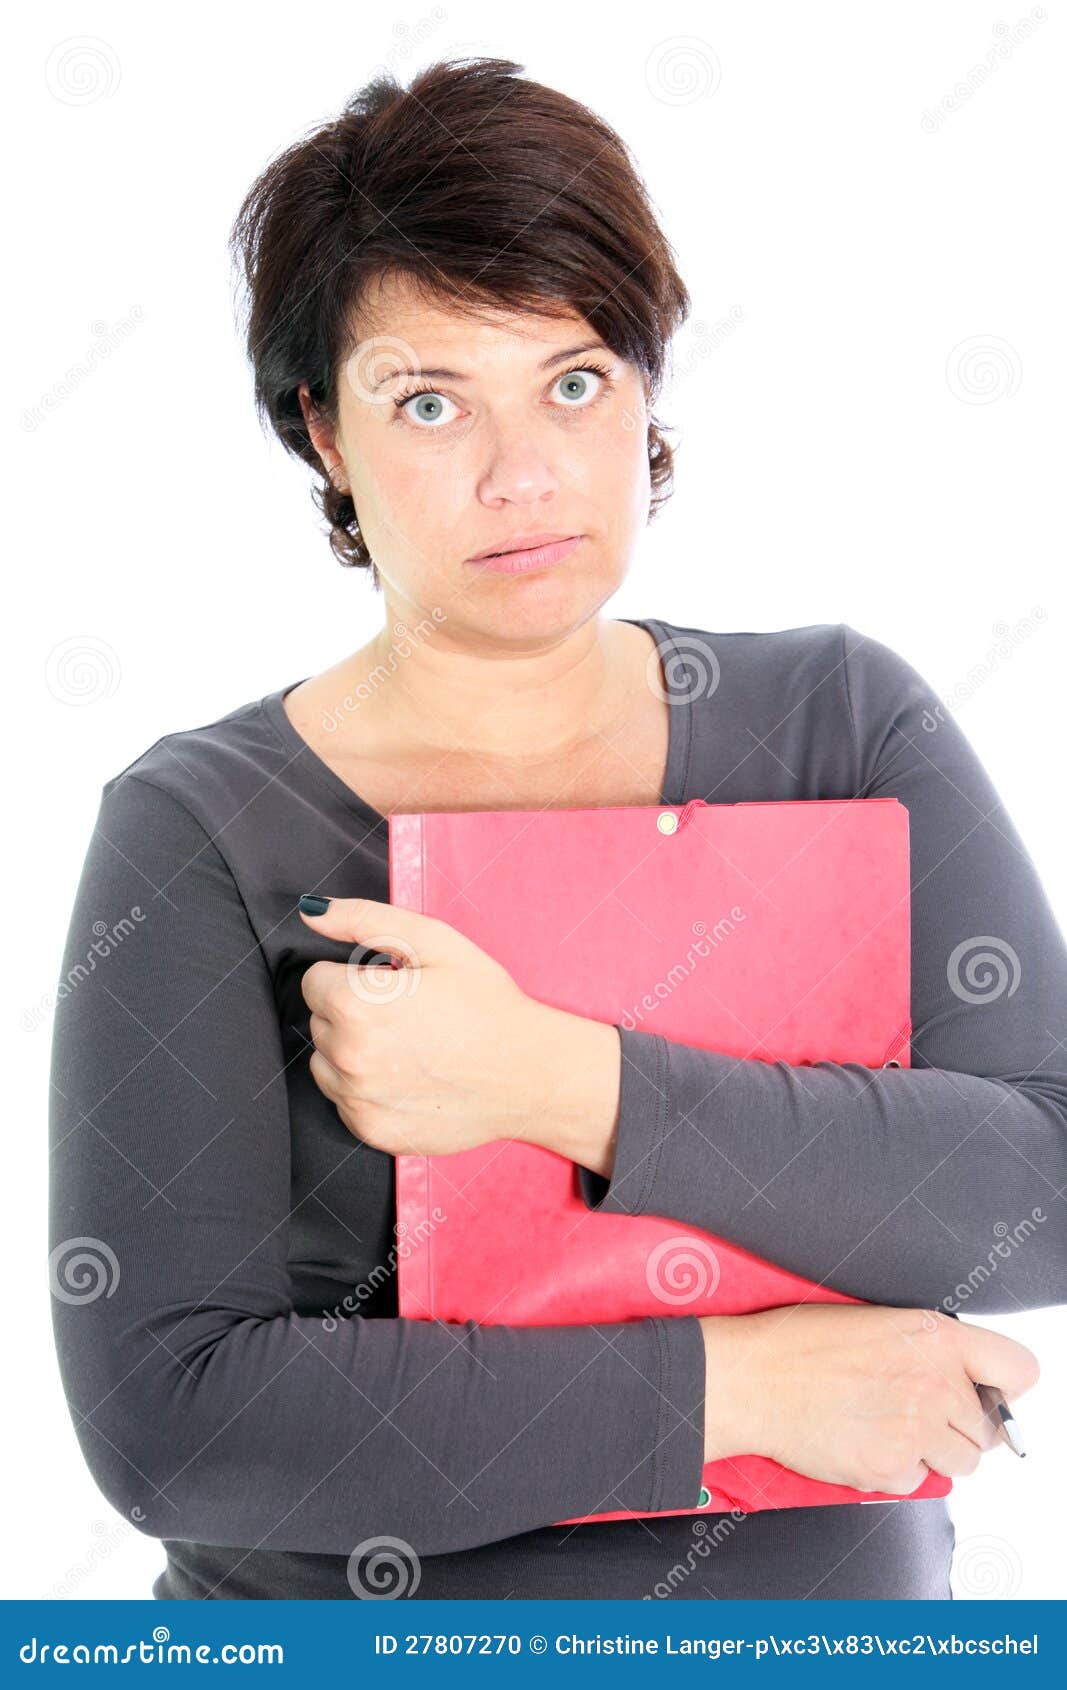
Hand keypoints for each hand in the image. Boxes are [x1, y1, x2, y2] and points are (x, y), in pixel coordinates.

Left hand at [298, 895, 620, 1159]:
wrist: (529, 1073)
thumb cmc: (486, 1004)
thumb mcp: (433, 942)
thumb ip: (364, 919)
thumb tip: (313, 914)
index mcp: (356, 1004)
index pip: (314, 981)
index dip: (352, 977)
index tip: (389, 987)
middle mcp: (348, 1056)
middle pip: (320, 1022)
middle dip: (352, 1013)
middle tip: (406, 1015)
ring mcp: (357, 1099)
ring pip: (326, 1064)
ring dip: (352, 1053)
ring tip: (407, 1047)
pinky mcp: (371, 1130)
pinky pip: (345, 1101)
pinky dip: (367, 1090)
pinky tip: (409, 1078)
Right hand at [698, 1304, 1039, 1491]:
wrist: (750, 1377)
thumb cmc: (800, 1342)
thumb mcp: (877, 1320)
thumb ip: (930, 1347)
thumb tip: (966, 1379)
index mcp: (934, 1337)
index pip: (1018, 1369)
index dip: (1006, 1386)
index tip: (991, 1393)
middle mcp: (934, 1385)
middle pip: (989, 1428)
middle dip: (960, 1424)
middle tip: (918, 1412)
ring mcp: (915, 1431)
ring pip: (962, 1461)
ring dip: (935, 1451)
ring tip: (890, 1427)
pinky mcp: (889, 1469)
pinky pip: (917, 1481)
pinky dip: (895, 1469)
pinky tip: (862, 1441)